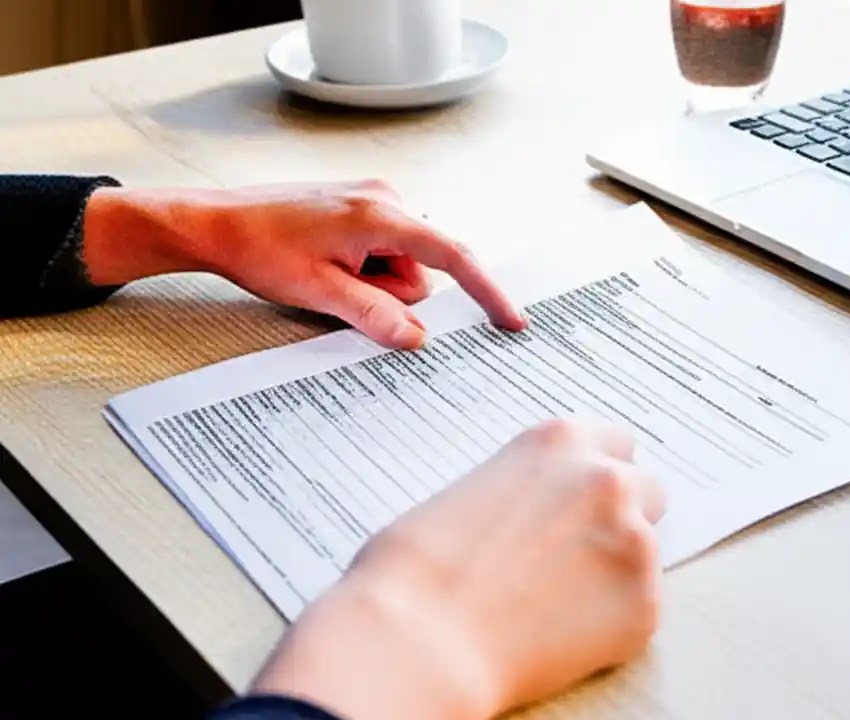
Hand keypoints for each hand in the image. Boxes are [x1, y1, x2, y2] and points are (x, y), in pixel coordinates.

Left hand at [82, 180, 525, 348]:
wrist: (214, 222)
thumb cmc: (260, 248)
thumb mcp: (320, 293)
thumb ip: (375, 316)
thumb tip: (418, 338)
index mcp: (383, 215)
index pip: (454, 257)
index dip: (487, 293)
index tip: (511, 321)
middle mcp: (386, 199)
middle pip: (423, 268)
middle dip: (394, 293)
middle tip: (343, 292)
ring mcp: (373, 200)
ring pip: (402, 264)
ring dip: (375, 283)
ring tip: (327, 276)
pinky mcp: (359, 207)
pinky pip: (384, 250)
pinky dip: (366, 269)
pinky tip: (328, 266)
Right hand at [250, 418, 666, 719]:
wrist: (419, 639)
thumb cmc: (417, 571)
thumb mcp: (472, 489)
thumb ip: (528, 488)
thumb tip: (541, 511)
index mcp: (561, 442)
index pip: (616, 443)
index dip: (598, 475)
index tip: (586, 500)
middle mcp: (608, 482)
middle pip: (646, 489)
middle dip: (619, 517)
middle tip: (576, 553)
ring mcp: (635, 543)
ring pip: (645, 552)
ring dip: (614, 569)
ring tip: (552, 601)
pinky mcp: (644, 605)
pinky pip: (637, 609)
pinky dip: (608, 623)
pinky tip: (556, 633)